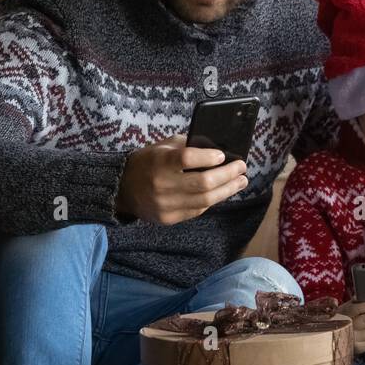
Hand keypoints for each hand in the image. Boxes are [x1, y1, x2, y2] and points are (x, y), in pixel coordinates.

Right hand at [115, 134, 247, 224]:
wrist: (122, 189)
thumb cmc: (148, 162)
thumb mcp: (163, 146)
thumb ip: (189, 145)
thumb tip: (219, 149)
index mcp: (159, 162)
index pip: (188, 158)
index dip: (208, 157)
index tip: (222, 156)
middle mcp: (162, 185)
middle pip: (204, 183)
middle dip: (228, 175)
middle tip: (242, 167)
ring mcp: (166, 205)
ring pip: (206, 200)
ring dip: (228, 190)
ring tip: (240, 181)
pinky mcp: (169, 218)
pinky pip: (198, 209)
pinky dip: (213, 200)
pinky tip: (222, 191)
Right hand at [339, 301, 364, 355]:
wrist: (333, 338)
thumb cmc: (343, 318)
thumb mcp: (345, 309)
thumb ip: (355, 303)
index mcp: (343, 313)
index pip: (352, 310)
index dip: (361, 307)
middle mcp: (348, 327)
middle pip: (364, 322)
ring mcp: (353, 339)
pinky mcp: (359, 348)